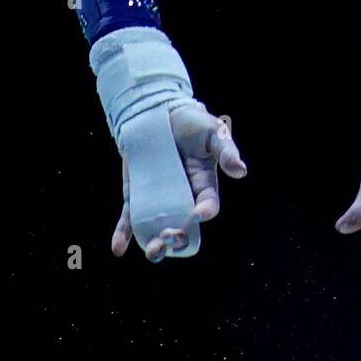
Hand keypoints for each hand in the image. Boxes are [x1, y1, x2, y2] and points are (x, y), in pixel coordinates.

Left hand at [112, 104, 246, 262]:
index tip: (198, 214)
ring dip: (154, 244)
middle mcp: (181, 198)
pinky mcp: (134, 195)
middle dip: (179, 238)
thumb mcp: (213, 132)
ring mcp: (157, 199)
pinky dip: (123, 235)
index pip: (207, 206)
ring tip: (153, 251)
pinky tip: (118, 248)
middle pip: (183, 227)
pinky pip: (129, 219)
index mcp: (203, 185)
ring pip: (157, 229)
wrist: (158, 110)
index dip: (204, 213)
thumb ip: (226, 151)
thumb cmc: (191, 121)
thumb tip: (241, 171)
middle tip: (170, 236)